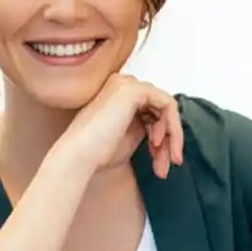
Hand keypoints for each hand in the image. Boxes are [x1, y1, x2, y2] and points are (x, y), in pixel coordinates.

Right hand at [52, 74, 183, 178]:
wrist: (80, 155)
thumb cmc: (98, 152)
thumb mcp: (129, 137)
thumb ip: (145, 128)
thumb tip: (163, 130)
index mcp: (118, 94)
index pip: (150, 111)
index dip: (161, 137)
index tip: (161, 163)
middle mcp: (122, 84)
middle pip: (160, 109)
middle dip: (168, 139)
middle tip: (167, 166)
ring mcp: (128, 84)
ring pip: (166, 107)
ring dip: (171, 136)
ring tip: (166, 160)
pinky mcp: (135, 90)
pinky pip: (168, 104)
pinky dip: (171, 126)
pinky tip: (157, 143)